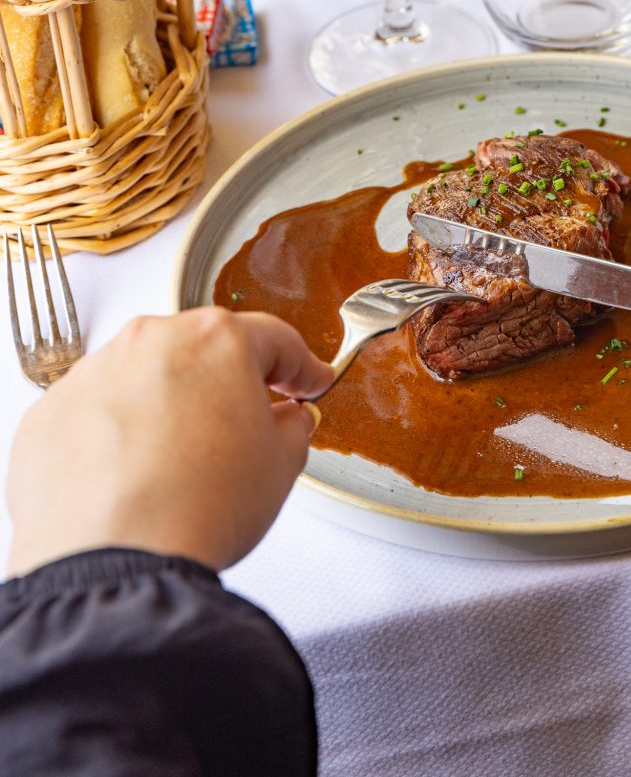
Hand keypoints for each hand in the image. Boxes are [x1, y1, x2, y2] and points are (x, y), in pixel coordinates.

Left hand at [6, 308, 332, 577]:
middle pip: (202, 351)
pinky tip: (131, 479)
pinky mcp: (51, 413)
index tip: (306, 381)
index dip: (300, 367)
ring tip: (177, 467)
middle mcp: (152, 341)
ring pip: (143, 378)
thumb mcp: (281, 465)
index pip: (274, 341)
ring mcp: (94, 374)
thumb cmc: (198, 510)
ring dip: (164, 408)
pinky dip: (113, 437)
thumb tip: (287, 420)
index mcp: (218, 340)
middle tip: (241, 430)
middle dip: (224, 385)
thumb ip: (293, 426)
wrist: (115, 565)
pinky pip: (94, 414)